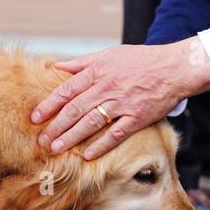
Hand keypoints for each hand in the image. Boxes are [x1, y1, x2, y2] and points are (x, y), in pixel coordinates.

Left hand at [31, 38, 209, 160]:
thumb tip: (59, 65)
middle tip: (41, 141)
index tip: (35, 117)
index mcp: (98, 72)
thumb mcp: (110, 54)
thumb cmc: (141, 60)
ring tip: (55, 149)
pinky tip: (88, 155)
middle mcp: (107, 88)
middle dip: (55, 126)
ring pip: (91, 123)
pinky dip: (101, 145)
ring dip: (71, 138)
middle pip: (74, 110)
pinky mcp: (138, 117)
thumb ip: (83, 62)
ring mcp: (122, 104)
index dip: (49, 105)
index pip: (67, 90)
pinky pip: (116, 134)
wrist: (174, 67)